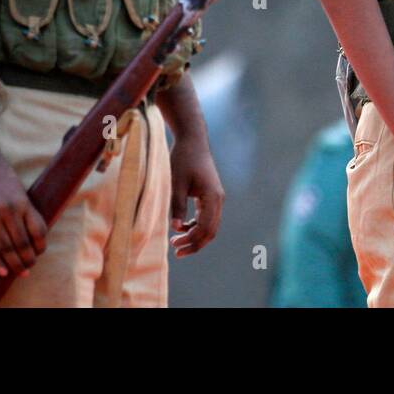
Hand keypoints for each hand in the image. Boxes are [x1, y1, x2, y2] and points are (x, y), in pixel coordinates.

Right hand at [0, 153, 46, 278]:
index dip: (41, 245)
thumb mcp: (18, 189)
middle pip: (22, 243)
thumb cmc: (0, 174)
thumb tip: (29, 229)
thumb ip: (23, 208)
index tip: (40, 251)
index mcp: (23, 202)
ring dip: (14, 263)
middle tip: (30, 268)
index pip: (38, 230)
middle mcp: (10, 211)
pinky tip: (2, 270)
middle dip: (28, 258)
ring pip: (6, 247)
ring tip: (19, 271)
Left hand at [168, 139, 223, 257]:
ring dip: (195, 236)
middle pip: (211, 231)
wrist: (192, 141)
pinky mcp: (210, 195)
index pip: (205, 228)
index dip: (191, 241)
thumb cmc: (183, 159)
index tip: (174, 246)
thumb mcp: (176, 184)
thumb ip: (177, 207)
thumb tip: (176, 228)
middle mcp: (218, 200)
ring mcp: (216, 198)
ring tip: (176, 242)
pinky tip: (182, 227)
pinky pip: (207, 217)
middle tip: (177, 252)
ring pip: (210, 225)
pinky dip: (196, 226)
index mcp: (213, 197)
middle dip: (194, 243)